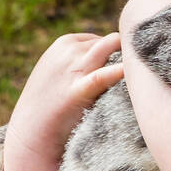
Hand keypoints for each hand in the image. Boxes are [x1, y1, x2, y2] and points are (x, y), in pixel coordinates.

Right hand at [5, 31, 123, 163]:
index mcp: (64, 43)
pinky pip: (104, 75)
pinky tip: (131, 73)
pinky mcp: (79, 89)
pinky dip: (120, 71)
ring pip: (111, 48)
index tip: (120, 71)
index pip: (100, 39)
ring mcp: (73, 67)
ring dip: (127, 58)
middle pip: (109, 43)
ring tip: (139, 75)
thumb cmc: (48, 105)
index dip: (113, 54)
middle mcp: (69, 50)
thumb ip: (79, 60)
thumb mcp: (58, 72)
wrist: (30, 131)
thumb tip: (108, 58)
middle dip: (123, 55)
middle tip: (136, 73)